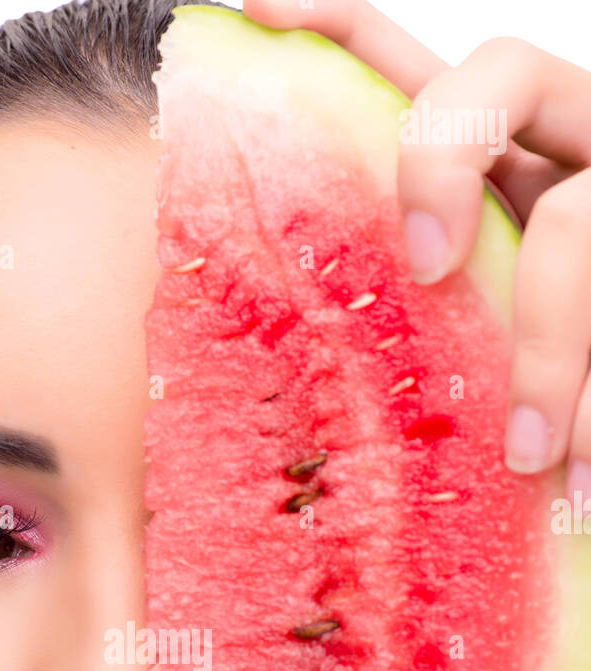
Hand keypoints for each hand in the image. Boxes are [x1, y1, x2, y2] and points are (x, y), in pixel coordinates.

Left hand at [244, 0, 590, 505]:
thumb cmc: (535, 393)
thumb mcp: (460, 342)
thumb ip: (396, 313)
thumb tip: (289, 356)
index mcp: (488, 168)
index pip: (411, 67)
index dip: (342, 26)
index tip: (260, 10)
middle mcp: (555, 155)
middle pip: (504, 75)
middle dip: (448, 157)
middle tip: (427, 268)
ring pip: (574, 220)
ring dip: (549, 345)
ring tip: (529, 455)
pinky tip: (580, 474)